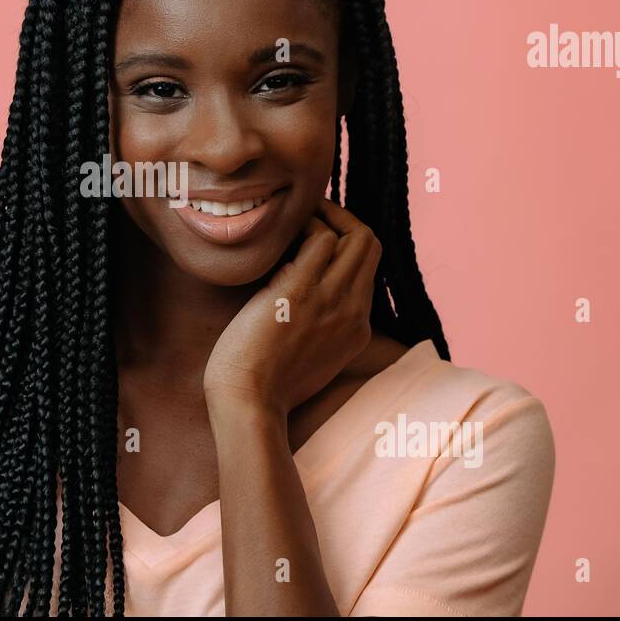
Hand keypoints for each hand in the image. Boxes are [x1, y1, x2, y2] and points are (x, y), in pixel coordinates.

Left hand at [202, 197, 382, 418]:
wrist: (248, 404)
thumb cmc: (262, 384)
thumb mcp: (307, 356)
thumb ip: (316, 327)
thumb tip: (295, 296)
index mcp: (357, 328)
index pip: (367, 269)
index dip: (344, 245)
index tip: (316, 236)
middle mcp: (354, 311)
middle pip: (372, 244)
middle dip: (344, 219)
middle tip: (310, 216)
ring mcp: (333, 300)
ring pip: (357, 235)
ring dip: (324, 216)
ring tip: (293, 220)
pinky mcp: (302, 291)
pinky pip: (321, 238)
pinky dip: (303, 226)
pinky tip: (276, 239)